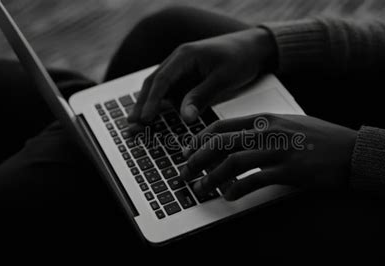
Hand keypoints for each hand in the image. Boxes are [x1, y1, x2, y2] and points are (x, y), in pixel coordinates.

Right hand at [128, 28, 275, 124]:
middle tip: (131, 125)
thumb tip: (184, 117)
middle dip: (141, 104)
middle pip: (153, 83)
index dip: (151, 101)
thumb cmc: (239, 58)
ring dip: (148, 106)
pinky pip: (171, 92)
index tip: (144, 119)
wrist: (253, 48)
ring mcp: (181, 69)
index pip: (162, 80)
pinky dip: (162, 105)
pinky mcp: (186, 78)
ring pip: (159, 89)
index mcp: (184, 56)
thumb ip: (202, 96)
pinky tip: (156, 119)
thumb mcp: (222, 78)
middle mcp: (178, 61)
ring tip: (137, 125)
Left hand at [180, 114, 356, 200]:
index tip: (188, 151)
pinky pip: (255, 180)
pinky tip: (229, 196)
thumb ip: (264, 129)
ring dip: (211, 177)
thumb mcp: (289, 124)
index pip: (223, 126)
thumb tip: (238, 140)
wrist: (351, 150)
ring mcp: (279, 150)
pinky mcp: (289, 170)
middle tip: (184, 172)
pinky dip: (237, 190)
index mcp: (266, 119)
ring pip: (233, 162)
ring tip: (201, 188)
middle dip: (197, 159)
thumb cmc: (320, 138)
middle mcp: (269, 131)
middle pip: (221, 143)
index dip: (200, 139)